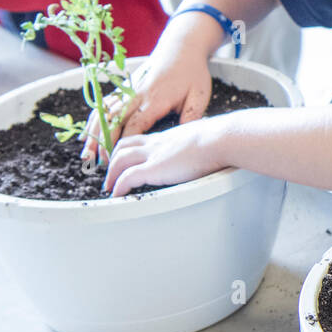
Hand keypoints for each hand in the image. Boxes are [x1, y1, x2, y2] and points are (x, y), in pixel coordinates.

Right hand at [81, 34, 211, 164]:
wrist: (181, 48)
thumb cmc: (192, 73)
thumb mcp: (199, 95)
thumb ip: (192, 116)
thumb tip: (185, 138)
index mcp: (156, 99)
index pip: (136, 124)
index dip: (125, 141)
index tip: (119, 159)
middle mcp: (137, 94)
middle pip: (114, 121)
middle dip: (104, 143)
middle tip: (100, 164)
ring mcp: (128, 90)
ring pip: (104, 114)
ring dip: (94, 134)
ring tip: (87, 154)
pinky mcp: (124, 88)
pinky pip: (104, 105)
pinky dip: (94, 121)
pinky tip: (87, 136)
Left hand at [102, 115, 228, 196]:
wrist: (221, 138)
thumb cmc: (220, 139)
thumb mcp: (204, 139)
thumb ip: (198, 145)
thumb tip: (208, 152)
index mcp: (169, 136)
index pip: (141, 139)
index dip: (129, 149)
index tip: (126, 160)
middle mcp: (157, 142)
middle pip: (124, 146)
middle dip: (113, 159)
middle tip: (111, 173)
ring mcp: (154, 154)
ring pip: (120, 159)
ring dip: (111, 174)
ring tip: (109, 187)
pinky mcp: (155, 168)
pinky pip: (127, 177)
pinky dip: (118, 186)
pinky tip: (117, 195)